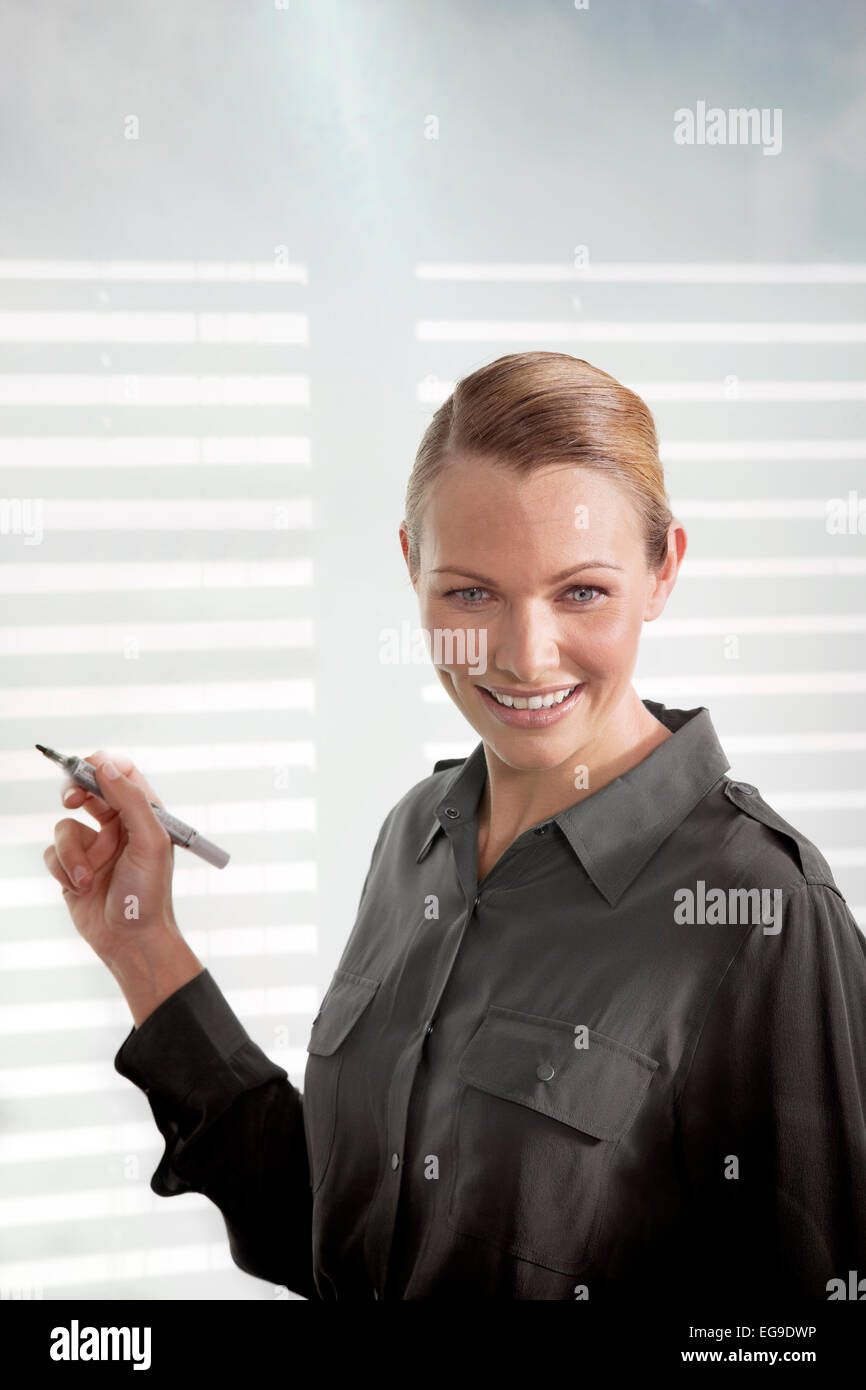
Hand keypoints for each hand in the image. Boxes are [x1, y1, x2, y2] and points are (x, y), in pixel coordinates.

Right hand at [43, 749, 180, 968]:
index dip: (101, 765)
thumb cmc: (149, 894)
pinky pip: (53, 852)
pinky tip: (79, 888)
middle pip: (87, 788)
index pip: (121, 773)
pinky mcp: (73, 867)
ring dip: (71, 853)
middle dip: (74, 790)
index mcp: (144, 815)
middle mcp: (119, 826)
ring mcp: (94, 846)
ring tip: (87, 878)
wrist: (132, 942)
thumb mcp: (149, 842)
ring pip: (65, 826)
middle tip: (71, 799)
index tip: (86, 769)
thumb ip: (131, 801)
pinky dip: (62, 869)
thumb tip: (106, 767)